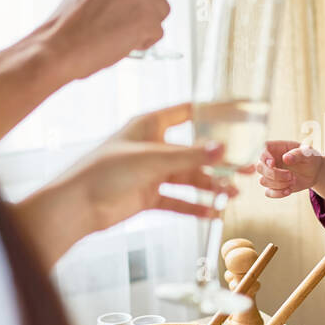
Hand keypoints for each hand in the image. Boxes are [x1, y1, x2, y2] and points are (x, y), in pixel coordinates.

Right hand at [42, 0, 170, 80]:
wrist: (60, 45)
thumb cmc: (72, 22)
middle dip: (153, 2)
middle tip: (128, 17)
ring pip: (163, 10)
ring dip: (147, 23)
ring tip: (118, 29)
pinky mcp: (147, 18)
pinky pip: (157, 32)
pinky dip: (143, 41)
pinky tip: (120, 41)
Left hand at [75, 102, 244, 232]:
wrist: (77, 205)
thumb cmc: (105, 170)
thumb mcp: (152, 159)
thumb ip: (190, 155)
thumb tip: (223, 149)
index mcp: (150, 125)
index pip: (187, 112)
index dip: (212, 114)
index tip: (239, 119)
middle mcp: (153, 147)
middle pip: (194, 151)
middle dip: (220, 160)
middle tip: (247, 167)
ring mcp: (151, 172)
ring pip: (189, 177)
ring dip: (212, 186)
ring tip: (234, 194)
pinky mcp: (148, 196)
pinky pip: (178, 200)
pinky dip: (196, 206)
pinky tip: (214, 212)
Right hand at [257, 140, 324, 197]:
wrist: (314, 171)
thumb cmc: (309, 157)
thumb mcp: (308, 153)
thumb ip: (298, 154)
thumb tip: (286, 158)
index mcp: (276, 148)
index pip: (261, 150)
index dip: (263, 157)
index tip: (272, 163)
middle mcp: (269, 160)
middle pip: (259, 167)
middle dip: (273, 174)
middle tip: (290, 175)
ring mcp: (270, 174)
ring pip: (263, 181)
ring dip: (279, 184)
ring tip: (293, 180)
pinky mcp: (274, 186)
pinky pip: (268, 192)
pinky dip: (278, 193)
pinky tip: (289, 190)